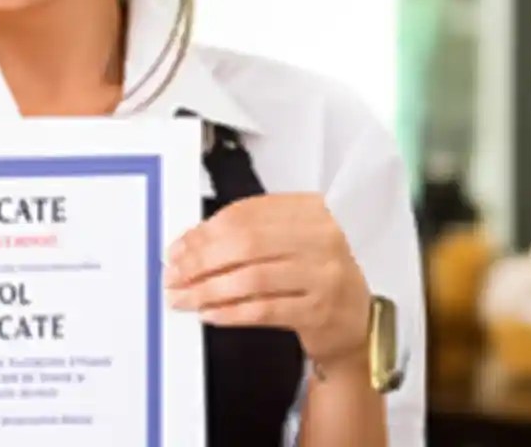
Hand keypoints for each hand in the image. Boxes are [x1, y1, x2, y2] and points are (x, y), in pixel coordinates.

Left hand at [164, 194, 370, 370]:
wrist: (358, 321)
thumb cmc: (316, 275)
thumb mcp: (290, 240)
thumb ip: (248, 233)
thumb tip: (189, 244)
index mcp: (311, 209)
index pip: (244, 215)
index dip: (204, 232)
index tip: (178, 248)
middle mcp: (322, 237)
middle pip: (245, 244)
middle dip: (200, 260)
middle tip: (173, 274)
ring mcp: (324, 274)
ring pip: (250, 278)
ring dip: (208, 289)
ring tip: (183, 297)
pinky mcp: (320, 310)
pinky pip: (263, 309)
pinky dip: (230, 311)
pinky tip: (210, 312)